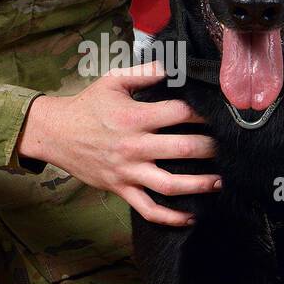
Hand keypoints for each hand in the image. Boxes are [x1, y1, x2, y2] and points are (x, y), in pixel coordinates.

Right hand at [16, 59, 220, 225]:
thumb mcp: (112, 81)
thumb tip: (174, 66)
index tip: (219, 113)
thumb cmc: (87, 106)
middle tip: (228, 147)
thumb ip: (145, 73)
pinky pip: (148, 209)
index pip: (180, 113)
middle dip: (211, 148)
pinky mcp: (121, 189)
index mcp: (135, 117)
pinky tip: (190, 217)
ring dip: (199, 184)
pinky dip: (170, 217)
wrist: (55, 133)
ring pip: (170, 184)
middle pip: (182, 148)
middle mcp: (134, 146)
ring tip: (219, 181)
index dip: (204, 112)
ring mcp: (128, 171)